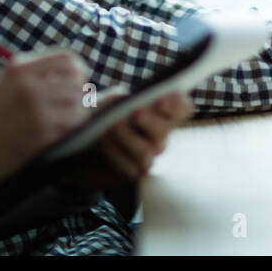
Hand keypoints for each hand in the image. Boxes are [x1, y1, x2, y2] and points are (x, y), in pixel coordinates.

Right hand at [0, 48, 91, 183]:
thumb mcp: (5, 81)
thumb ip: (35, 73)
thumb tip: (74, 73)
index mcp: (19, 68)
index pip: (67, 59)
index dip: (78, 70)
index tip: (76, 80)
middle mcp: (29, 86)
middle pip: (78, 83)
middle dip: (79, 94)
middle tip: (71, 104)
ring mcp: (36, 112)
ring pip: (79, 107)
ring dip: (77, 114)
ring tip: (64, 119)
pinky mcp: (41, 136)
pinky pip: (71, 128)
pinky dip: (70, 130)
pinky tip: (58, 132)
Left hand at [70, 91, 193, 188]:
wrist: (88, 141)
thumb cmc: (104, 115)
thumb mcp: (111, 101)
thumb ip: (121, 99)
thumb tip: (124, 101)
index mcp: (161, 111)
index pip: (182, 107)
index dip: (176, 103)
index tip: (161, 99)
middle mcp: (161, 135)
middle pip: (164, 130)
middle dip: (149, 121)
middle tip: (135, 112)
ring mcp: (151, 155)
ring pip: (146, 151)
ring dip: (127, 138)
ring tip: (110, 128)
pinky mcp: (135, 171)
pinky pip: (130, 167)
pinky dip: (115, 154)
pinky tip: (104, 144)